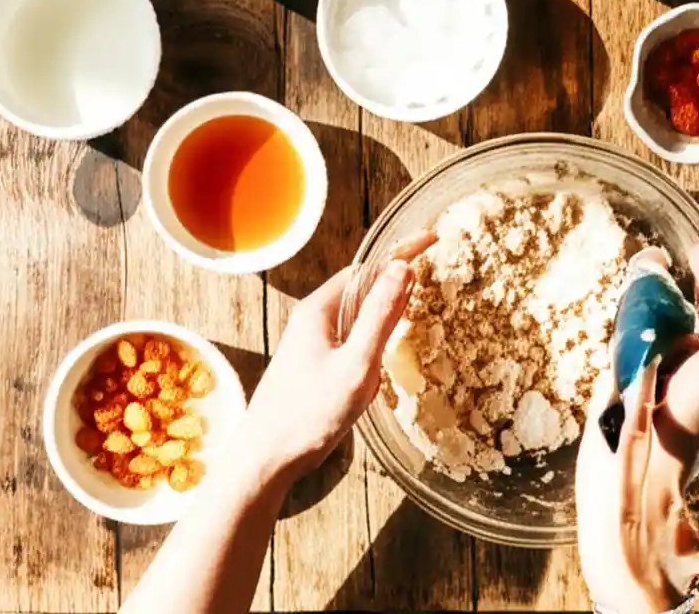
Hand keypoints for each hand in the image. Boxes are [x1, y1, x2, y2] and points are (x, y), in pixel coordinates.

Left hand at [238, 234, 435, 481]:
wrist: (265, 459)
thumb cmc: (308, 415)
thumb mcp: (355, 365)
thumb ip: (380, 317)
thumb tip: (402, 269)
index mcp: (320, 310)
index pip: (369, 268)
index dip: (402, 252)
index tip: (433, 238)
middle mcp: (313, 320)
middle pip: (363, 289)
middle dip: (395, 280)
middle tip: (432, 271)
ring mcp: (312, 344)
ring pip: (359, 318)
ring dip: (385, 316)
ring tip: (417, 307)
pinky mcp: (315, 367)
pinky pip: (352, 342)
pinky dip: (373, 343)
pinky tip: (382, 360)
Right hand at [577, 223, 698, 612]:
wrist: (627, 529)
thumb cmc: (623, 482)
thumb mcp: (621, 412)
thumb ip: (636, 344)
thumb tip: (647, 286)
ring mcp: (693, 394)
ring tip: (682, 261)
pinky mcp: (677, 402)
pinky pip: (687, 348)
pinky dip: (678, 319)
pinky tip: (656, 311)